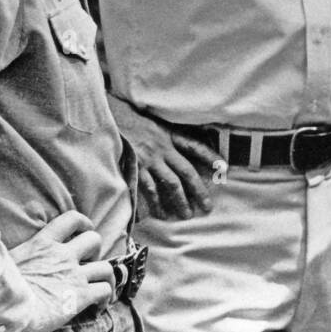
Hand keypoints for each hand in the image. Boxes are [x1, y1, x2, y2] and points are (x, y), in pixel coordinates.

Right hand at [5, 211, 114, 331]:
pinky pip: (105, 290)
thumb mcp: (1, 261)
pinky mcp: (80, 296)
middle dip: (95, 250)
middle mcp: (63, 256)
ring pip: (105, 266)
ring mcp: (74, 275)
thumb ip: (10, 252)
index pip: (71, 219)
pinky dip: (106, 297)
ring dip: (105, 275)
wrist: (4, 311)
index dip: (83, 223)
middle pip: (94, 240)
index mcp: (43, 244)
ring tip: (99, 284)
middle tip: (87, 262)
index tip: (85, 230)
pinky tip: (98, 306)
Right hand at [108, 93, 222, 219]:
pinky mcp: (134, 167)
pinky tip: (158, 213)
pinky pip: (147, 188)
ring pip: (170, 183)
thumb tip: (179, 145)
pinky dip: (153, 202)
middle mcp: (162, 147)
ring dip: (179, 200)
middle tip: (207, 206)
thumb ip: (166, 134)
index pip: (194, 145)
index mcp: (168, 135)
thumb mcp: (152, 122)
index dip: (210, 156)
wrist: (106, 116)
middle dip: (198, 189)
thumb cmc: (127, 119)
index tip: (224, 166)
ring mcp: (149, 158)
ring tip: (186, 215)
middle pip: (186, 170)